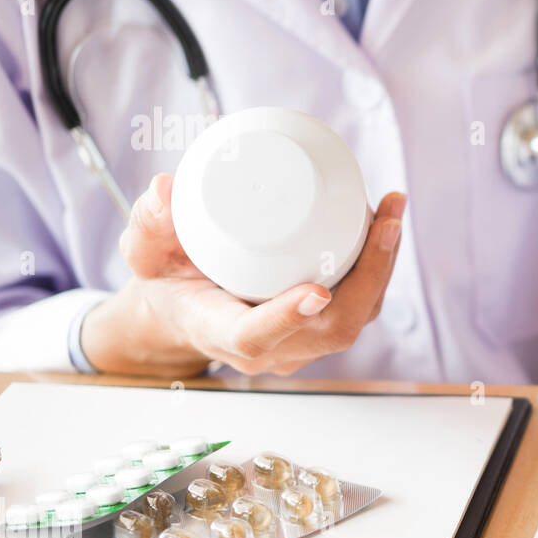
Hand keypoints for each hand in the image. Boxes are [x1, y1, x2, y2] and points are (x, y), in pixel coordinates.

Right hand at [81, 174, 404, 376]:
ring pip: (356, 318)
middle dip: (369, 277)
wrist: (184, 310)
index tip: (317, 291)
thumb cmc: (167, 281)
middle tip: (386, 222)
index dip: (287, 318)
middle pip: (332, 329)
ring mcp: (300, 345)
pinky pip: (361, 306)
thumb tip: (166, 188)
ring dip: (383, 267)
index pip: (254, 337)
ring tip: (393, 213)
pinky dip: (379, 267)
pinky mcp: (320, 330)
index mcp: (218, 331)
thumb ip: (149, 223)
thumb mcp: (145, 252)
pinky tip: (388, 225)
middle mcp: (269, 348)